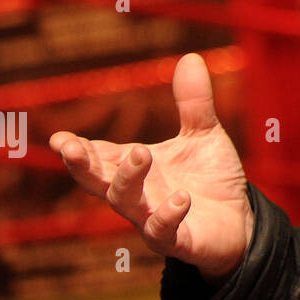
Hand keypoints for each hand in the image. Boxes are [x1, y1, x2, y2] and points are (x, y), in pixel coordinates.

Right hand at [50, 52, 253, 283]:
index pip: (100, 156)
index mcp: (136, 167)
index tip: (58, 138)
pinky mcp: (178, 241)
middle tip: (71, 148)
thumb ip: (193, 102)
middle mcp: (138, 194)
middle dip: (82, 166)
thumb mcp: (203, 135)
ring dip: (128, 180)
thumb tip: (190, 58)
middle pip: (99, 181)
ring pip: (126, 204)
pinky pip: (164, 233)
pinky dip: (168, 216)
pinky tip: (181, 199)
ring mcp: (153, 219)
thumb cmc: (212, 179)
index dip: (77, 149)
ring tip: (140, 153)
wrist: (241, 221)